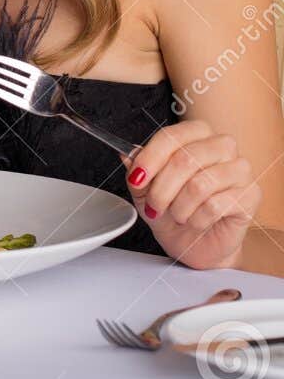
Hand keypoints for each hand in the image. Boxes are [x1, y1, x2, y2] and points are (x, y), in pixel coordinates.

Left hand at [125, 119, 259, 269]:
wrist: (196, 244)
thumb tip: (127, 154)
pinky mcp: (251, 195)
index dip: (149, 158)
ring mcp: (241, 170)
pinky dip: (196, 218)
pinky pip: (215, 205)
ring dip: (179, 207)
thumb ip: (137, 170)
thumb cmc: (173, 210)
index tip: (137, 179)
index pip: (172, 136)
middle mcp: (222, 146)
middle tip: (154, 206)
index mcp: (197, 135)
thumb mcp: (145, 190)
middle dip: (161, 189)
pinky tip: (196, 221)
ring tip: (177, 215)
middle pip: (185, 159)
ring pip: (199, 184)